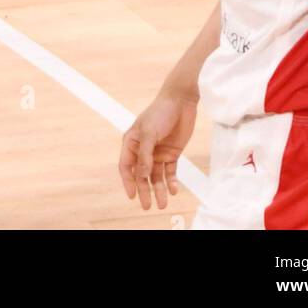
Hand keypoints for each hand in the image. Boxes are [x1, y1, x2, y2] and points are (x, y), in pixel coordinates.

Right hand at [119, 92, 197, 210]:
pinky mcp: (172, 152)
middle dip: (144, 191)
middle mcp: (143, 149)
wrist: (181, 100)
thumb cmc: (160, 112)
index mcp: (132, 142)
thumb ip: (145, 155)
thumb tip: (142, 175)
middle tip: (147, 206)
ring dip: (159, 190)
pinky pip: (170, 172)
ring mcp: (158, 152)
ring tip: (163, 204)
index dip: (128, 182)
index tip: (133, 196)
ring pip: (156, 176)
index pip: (127, 166)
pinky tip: (174, 190)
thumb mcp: (149, 132)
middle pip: (142, 175)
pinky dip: (171, 181)